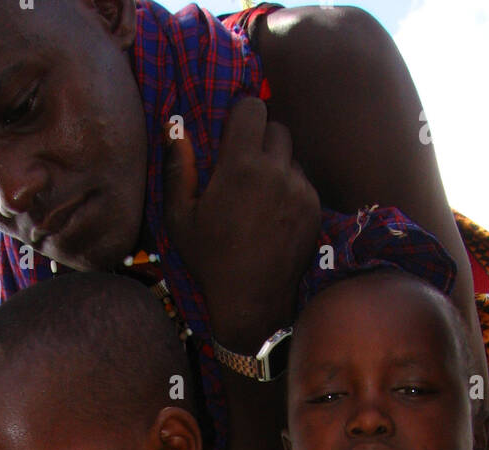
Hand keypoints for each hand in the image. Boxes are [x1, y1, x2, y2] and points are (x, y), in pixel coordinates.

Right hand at [165, 97, 320, 345]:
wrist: (252, 303)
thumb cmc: (209, 261)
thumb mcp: (180, 218)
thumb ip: (177, 169)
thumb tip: (174, 128)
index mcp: (240, 166)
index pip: (253, 107)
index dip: (242, 114)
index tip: (233, 132)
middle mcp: (276, 171)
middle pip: (277, 127)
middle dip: (261, 138)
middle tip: (245, 166)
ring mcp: (300, 190)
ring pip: (292, 156)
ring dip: (278, 164)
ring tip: (259, 195)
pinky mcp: (314, 209)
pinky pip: (303, 182)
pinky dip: (291, 189)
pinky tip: (274, 216)